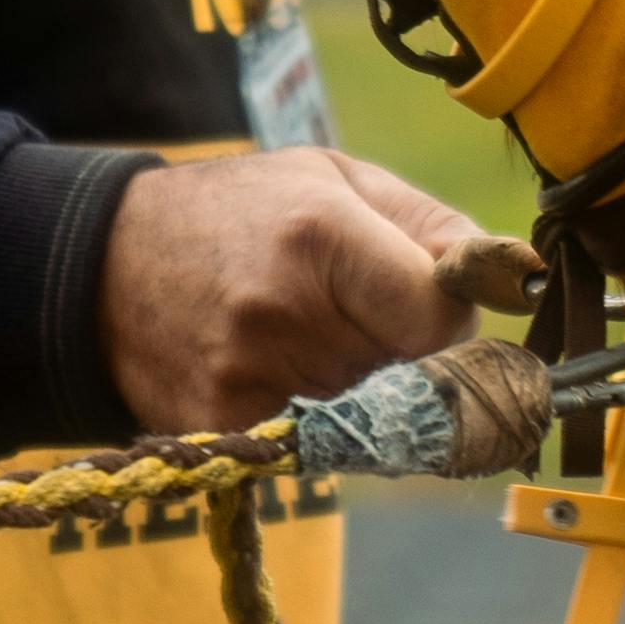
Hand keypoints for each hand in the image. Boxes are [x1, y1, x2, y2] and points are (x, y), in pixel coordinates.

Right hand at [97, 149, 491, 435]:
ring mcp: (247, 379)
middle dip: (401, 351)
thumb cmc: (242, 212)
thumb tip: (520, 282)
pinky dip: (310, 417)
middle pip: (407, 373)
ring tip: (298, 332)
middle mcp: (283, 312)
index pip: (440, 319)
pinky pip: (315, 443)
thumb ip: (436, 228)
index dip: (446, 316)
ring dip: (357, 386)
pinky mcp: (221, 429)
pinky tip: (268, 369)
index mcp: (321, 235)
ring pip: (367, 414)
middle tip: (347, 311)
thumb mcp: (338, 180)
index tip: (423, 300)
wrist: (105, 263)